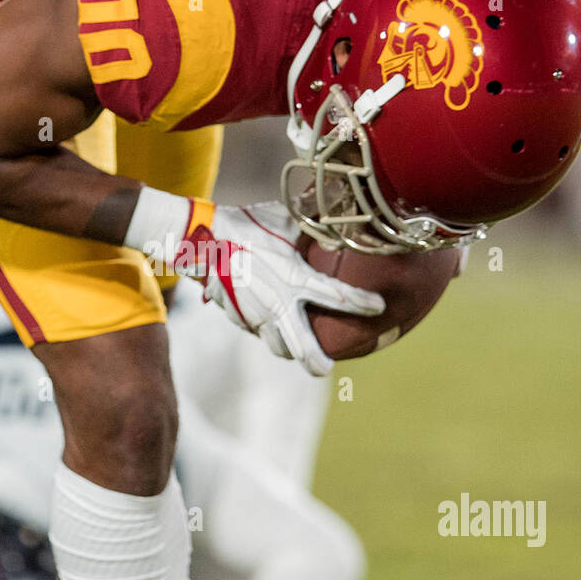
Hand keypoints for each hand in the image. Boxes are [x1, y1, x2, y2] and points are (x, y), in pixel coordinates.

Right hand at [176, 201, 383, 375]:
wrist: (201, 239)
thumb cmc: (246, 226)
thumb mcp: (283, 221)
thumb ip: (309, 224)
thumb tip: (335, 211)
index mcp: (295, 279)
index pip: (338, 297)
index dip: (362, 304)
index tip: (379, 308)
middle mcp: (278, 304)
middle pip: (303, 347)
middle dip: (317, 362)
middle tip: (327, 368)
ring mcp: (255, 315)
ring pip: (278, 346)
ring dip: (291, 350)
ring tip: (301, 350)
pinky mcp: (237, 317)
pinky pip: (258, 331)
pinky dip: (268, 332)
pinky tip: (273, 325)